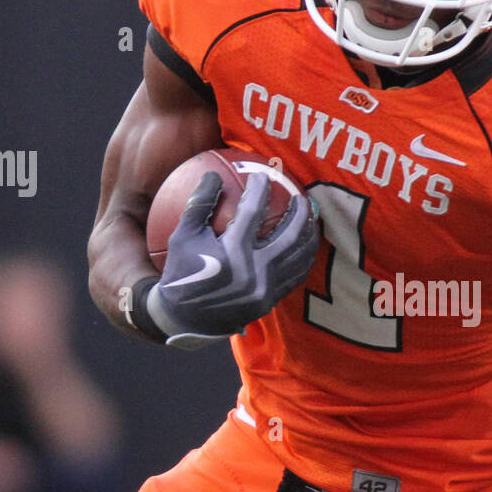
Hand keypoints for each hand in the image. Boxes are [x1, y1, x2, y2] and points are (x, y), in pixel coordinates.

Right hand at [147, 170, 319, 348]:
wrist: (183, 319)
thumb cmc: (181, 272)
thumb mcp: (181, 236)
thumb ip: (199, 204)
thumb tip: (213, 173)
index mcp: (232, 252)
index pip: (253, 211)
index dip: (260, 188)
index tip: (263, 175)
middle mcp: (254, 270)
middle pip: (290, 234)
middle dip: (300, 211)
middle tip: (301, 196)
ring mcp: (266, 288)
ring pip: (299, 257)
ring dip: (308, 235)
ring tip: (310, 219)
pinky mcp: (270, 300)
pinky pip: (295, 277)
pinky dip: (302, 259)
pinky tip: (304, 247)